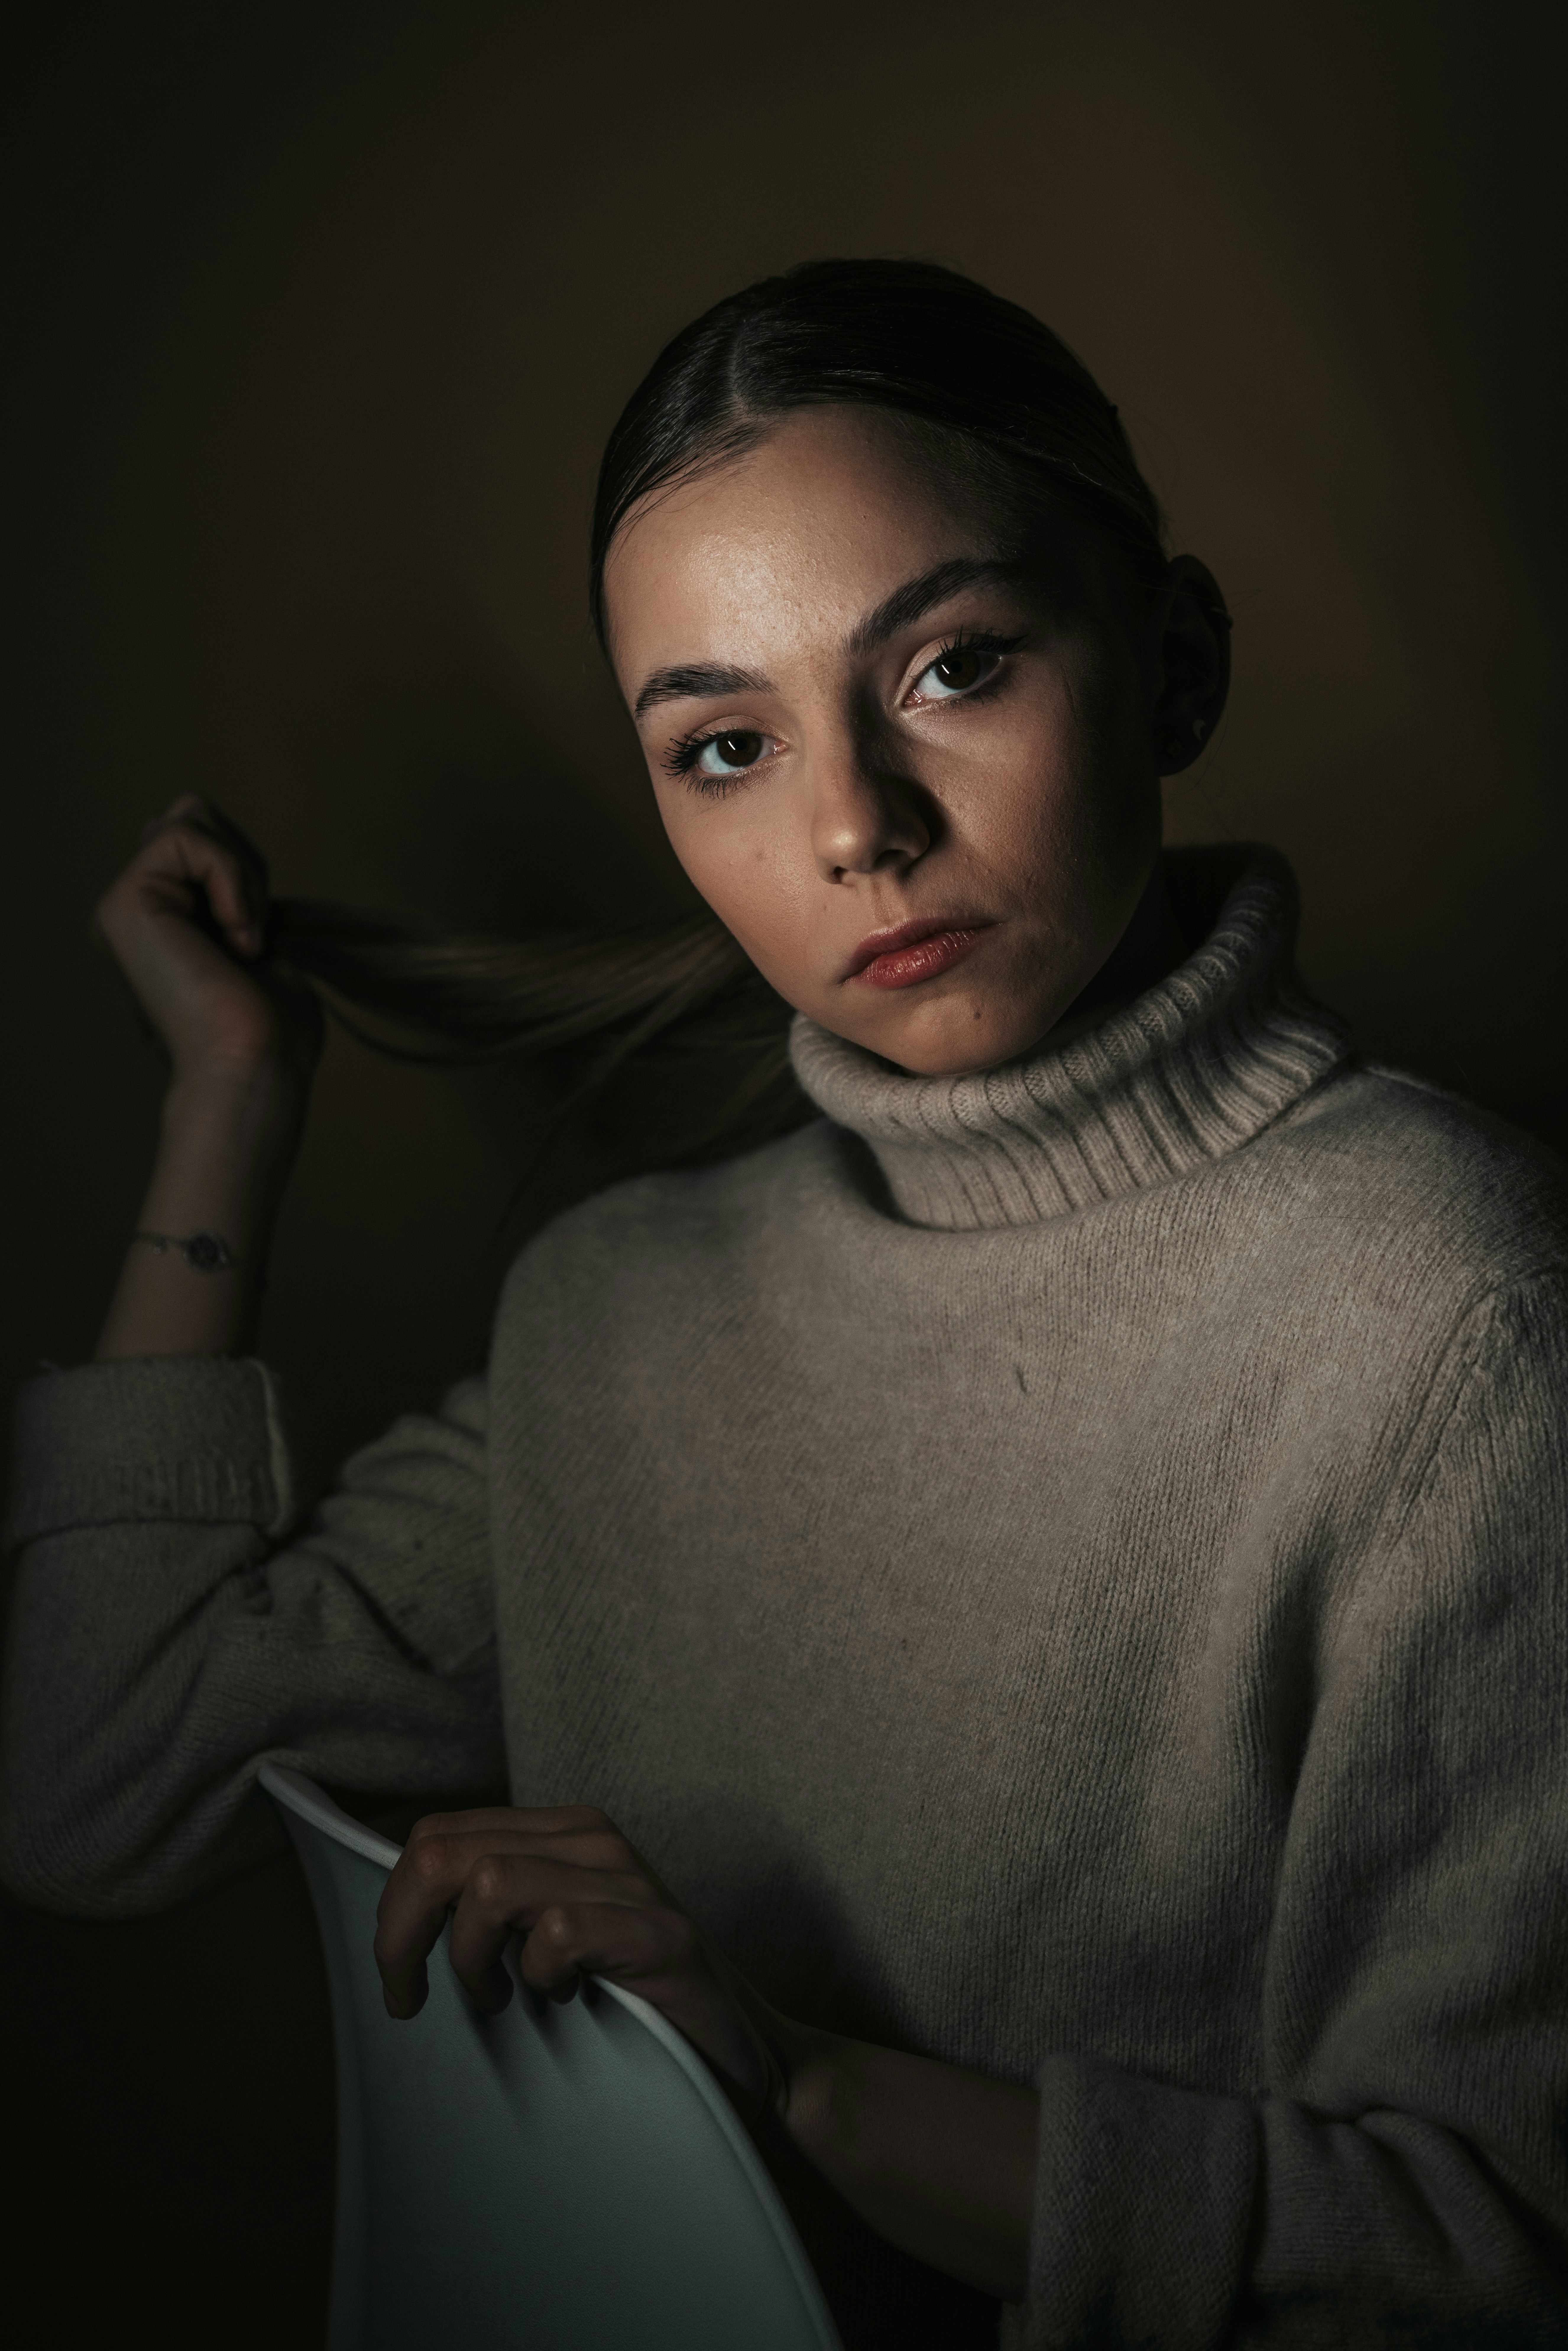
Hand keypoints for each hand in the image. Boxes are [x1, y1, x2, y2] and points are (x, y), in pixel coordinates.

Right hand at [94, 793, 321, 1091]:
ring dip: (240, 871)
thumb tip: (236, 865)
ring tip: (244, 936)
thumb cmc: (270, 1027)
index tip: (259, 938)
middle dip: (242, 859)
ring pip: (189, 816)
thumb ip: (236, 898)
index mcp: (163, 920)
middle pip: (192, 812)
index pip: (205, 840)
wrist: (253, 1066)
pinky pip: (182, 836)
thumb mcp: (261, 943)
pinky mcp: (122, 904)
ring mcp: (122, 906)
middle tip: (251, 932)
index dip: (248, 872)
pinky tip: (236, 937)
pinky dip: (229, 877)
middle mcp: (135, 910)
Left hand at [374, 1805, 782, 2119]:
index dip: (394, 1905)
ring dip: (470, 1957)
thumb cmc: (632, 2002)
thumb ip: (493, 1912)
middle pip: (443, 1854)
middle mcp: (592, 1840)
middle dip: (401, 1932)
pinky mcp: (659, 1933)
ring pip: (490, 1885)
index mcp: (560, 1834)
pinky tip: (560, 2000)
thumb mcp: (549, 1939)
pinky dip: (540, 1976)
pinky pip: (558, 1933)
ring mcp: (629, 1882)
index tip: (398, 1974)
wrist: (739, 2054)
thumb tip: (402, 1919)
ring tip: (497, 1999)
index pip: (437, 1836)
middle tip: (410, 1998)